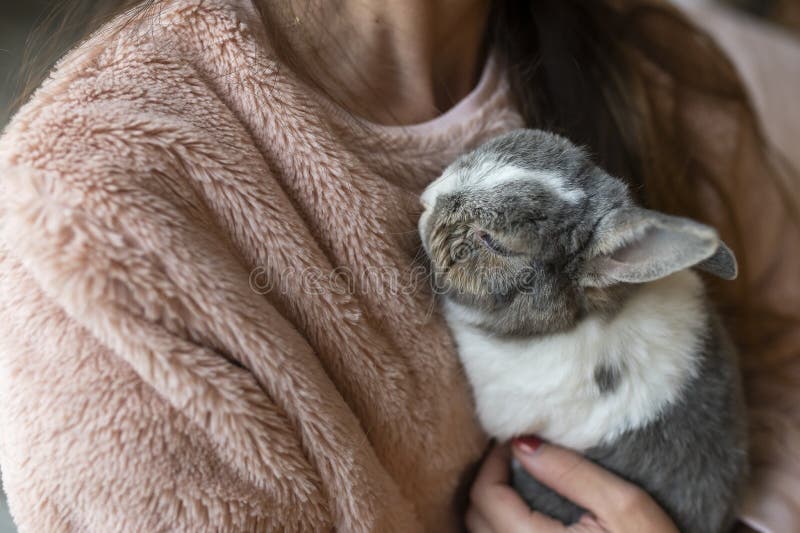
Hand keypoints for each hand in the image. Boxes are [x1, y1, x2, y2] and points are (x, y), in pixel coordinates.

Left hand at [466, 438, 678, 532]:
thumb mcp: (625, 507)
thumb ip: (571, 473)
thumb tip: (521, 444)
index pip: (485, 497)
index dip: (493, 462)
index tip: (514, 442)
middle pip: (475, 519)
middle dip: (488, 482)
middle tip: (514, 459)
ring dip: (489, 508)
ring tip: (516, 484)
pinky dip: (499, 529)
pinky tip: (522, 516)